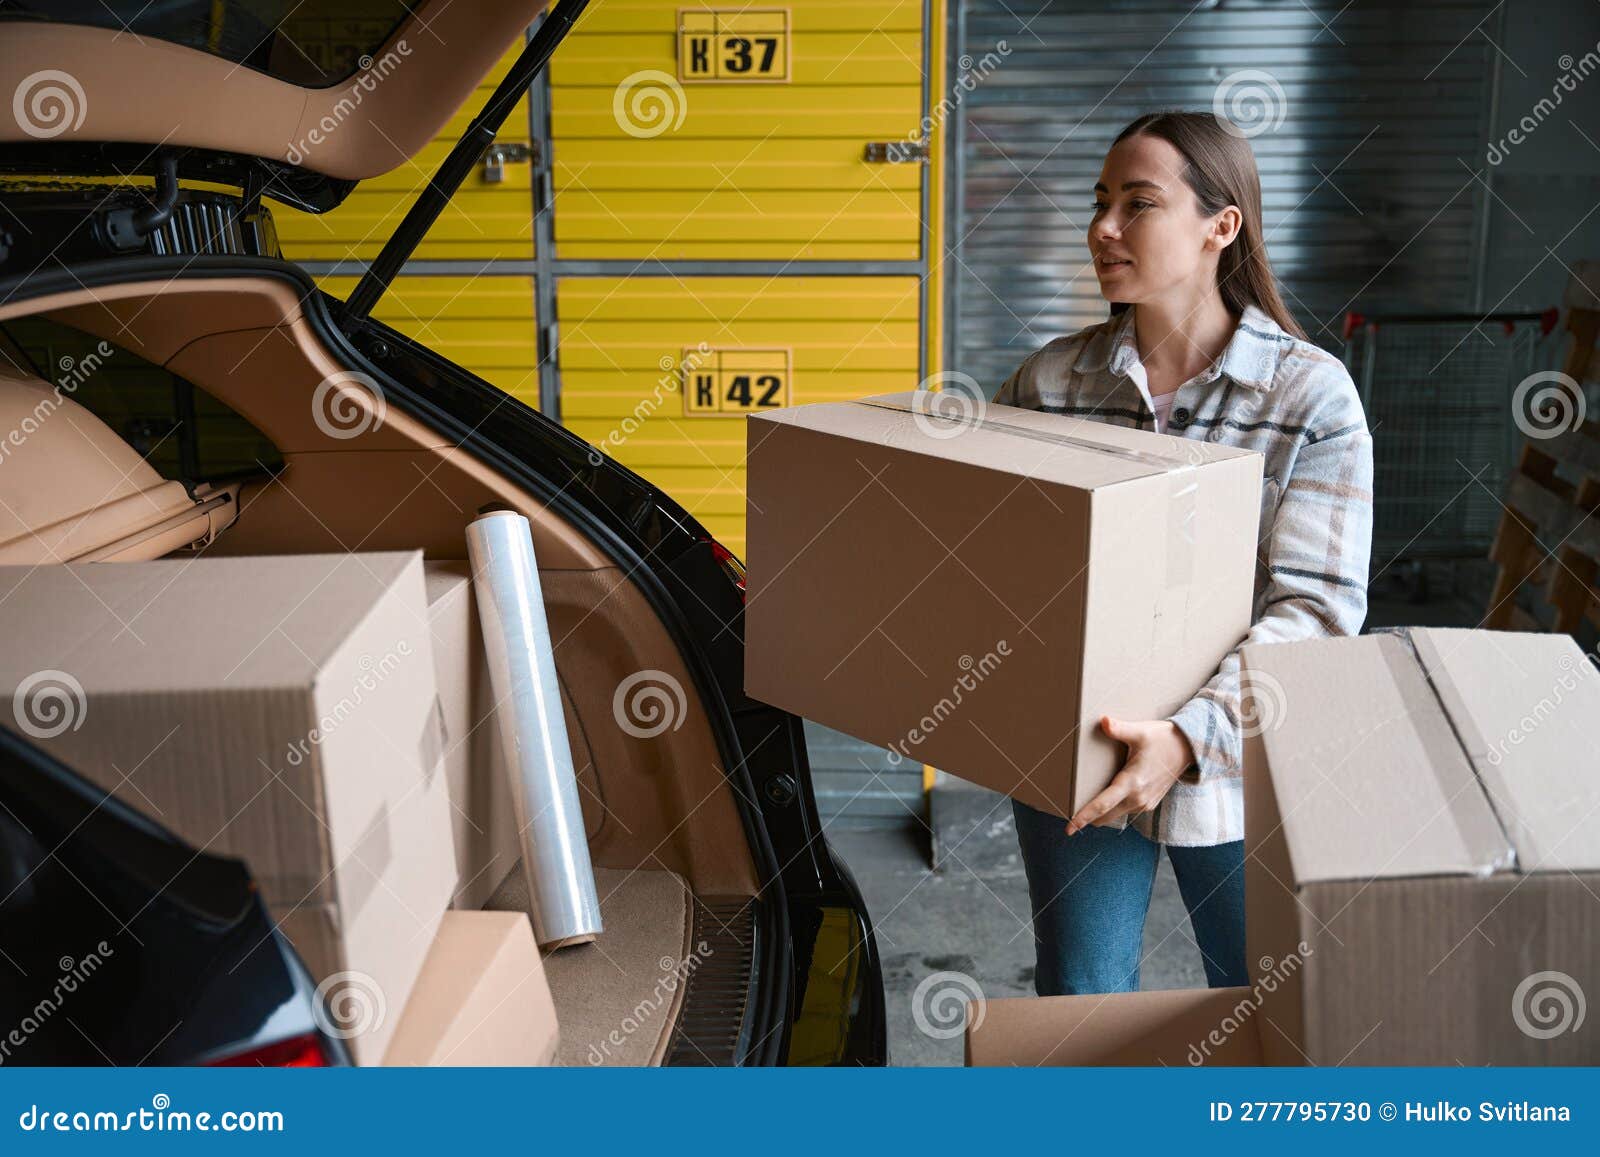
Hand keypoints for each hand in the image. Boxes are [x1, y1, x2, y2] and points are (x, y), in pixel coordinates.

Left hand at [1065, 715, 1195, 834]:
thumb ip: (1120, 729)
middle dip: (1087, 818)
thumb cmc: (1164, 739)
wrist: (1190, 749)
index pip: (1102, 805)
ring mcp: (1145, 803)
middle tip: (1068, 817)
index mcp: (1132, 783)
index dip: (1083, 817)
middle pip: (1105, 815)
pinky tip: (1105, 802)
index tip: (1068, 828)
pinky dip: (1112, 810)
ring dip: (1100, 814)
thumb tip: (1103, 721)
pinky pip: (1125, 811)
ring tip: (1083, 809)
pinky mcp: (1149, 803)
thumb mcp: (1141, 732)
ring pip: (1115, 815)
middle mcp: (1138, 798)